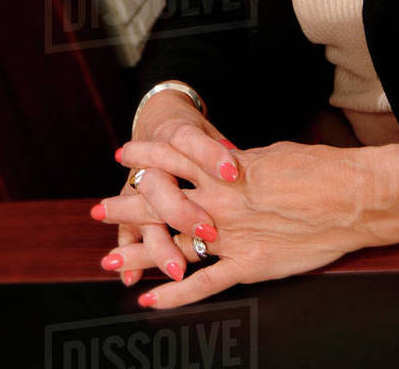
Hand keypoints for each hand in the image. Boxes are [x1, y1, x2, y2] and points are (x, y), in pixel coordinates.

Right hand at [91, 89, 239, 288]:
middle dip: (182, 210)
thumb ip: (235, 149)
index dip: (209, 155)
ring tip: (176, 268)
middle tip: (208, 230)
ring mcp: (141, 186)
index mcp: (176, 134)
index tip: (231, 172)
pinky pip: (131, 232)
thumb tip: (268, 158)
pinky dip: (132, 255)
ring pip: (144, 215)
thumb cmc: (195, 134)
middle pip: (159, 183)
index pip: (189, 141)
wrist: (155, 121)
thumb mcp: (214, 133)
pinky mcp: (134, 205)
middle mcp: (154, 162)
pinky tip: (133, 277)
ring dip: (157, 243)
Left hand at [102, 136, 398, 307]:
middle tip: (97, 209)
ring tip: (109, 258)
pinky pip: (204, 283)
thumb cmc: (319, 170)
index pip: (174, 157)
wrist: (352, 197)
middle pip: (161, 201)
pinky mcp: (249, 265)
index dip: (145, 155)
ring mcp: (231, 235)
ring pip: (173, 244)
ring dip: (139, 253)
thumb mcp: (272, 155)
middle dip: (127, 205)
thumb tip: (226, 165)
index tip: (122, 155)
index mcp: (226, 167)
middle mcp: (220, 200)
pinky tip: (149, 300)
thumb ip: (242, 163)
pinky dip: (174, 294)